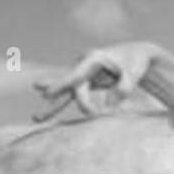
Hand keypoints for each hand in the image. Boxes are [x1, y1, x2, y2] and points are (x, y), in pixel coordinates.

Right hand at [32, 42, 157, 122]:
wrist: (137, 55)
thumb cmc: (135, 62)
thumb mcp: (134, 73)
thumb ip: (123, 88)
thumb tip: (107, 107)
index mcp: (93, 58)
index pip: (74, 75)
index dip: (60, 85)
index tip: (47, 95)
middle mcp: (82, 66)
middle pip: (74, 87)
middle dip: (82, 102)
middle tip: (91, 114)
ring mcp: (82, 75)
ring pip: (65, 92)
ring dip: (53, 106)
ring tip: (35, 119)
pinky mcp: (84, 84)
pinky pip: (70, 97)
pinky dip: (58, 106)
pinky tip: (42, 118)